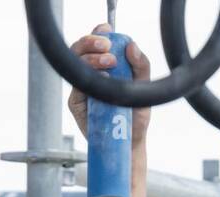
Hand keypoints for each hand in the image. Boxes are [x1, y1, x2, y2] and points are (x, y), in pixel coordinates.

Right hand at [67, 24, 151, 146]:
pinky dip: (89, 79)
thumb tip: (132, 46)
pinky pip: (77, 87)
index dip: (98, 33)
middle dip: (91, 42)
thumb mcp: (143, 89)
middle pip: (80, 49)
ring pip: (76, 64)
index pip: (95, 44)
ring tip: (110, 62)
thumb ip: (141, 67)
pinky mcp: (76, 103)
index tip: (108, 31)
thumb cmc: (134, 116)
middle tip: (107, 46)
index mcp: (103, 66)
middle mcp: (89, 74)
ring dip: (91, 58)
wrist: (129, 142)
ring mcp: (81, 88)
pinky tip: (102, 78)